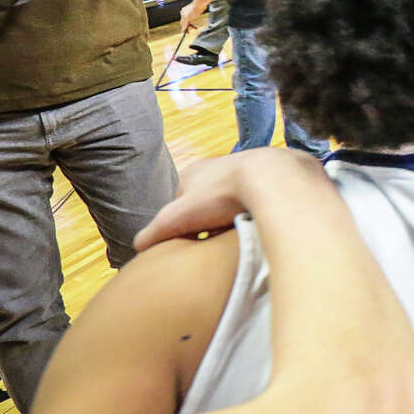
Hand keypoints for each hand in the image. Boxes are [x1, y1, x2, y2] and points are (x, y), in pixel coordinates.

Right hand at [135, 150, 327, 247]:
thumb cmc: (221, 195)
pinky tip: (261, 228)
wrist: (273, 178)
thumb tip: (138, 247)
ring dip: (236, 219)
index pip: (181, 204)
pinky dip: (259, 214)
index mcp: (194, 173)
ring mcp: (249, 170)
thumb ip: (156, 231)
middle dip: (212, 223)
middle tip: (218, 244)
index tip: (193, 246)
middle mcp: (221, 167)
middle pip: (209, 203)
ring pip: (237, 202)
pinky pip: (262, 201)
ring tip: (240, 238)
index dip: (183, 227)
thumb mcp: (179, 217)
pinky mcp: (274, 179)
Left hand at [178, 0, 205, 31]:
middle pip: (183, 21)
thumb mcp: (198, 7)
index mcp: (184, 10)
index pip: (185, 17)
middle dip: (187, 25)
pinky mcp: (186, 19)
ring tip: (187, 32)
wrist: (199, 3)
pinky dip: (184, 30)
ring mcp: (184, 16)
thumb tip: (204, 7)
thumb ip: (198, 9)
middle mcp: (182, 13)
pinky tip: (184, 32)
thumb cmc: (200, 4)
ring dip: (185, 28)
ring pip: (183, 24)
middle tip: (190, 28)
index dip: (188, 21)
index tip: (191, 24)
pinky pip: (184, 26)